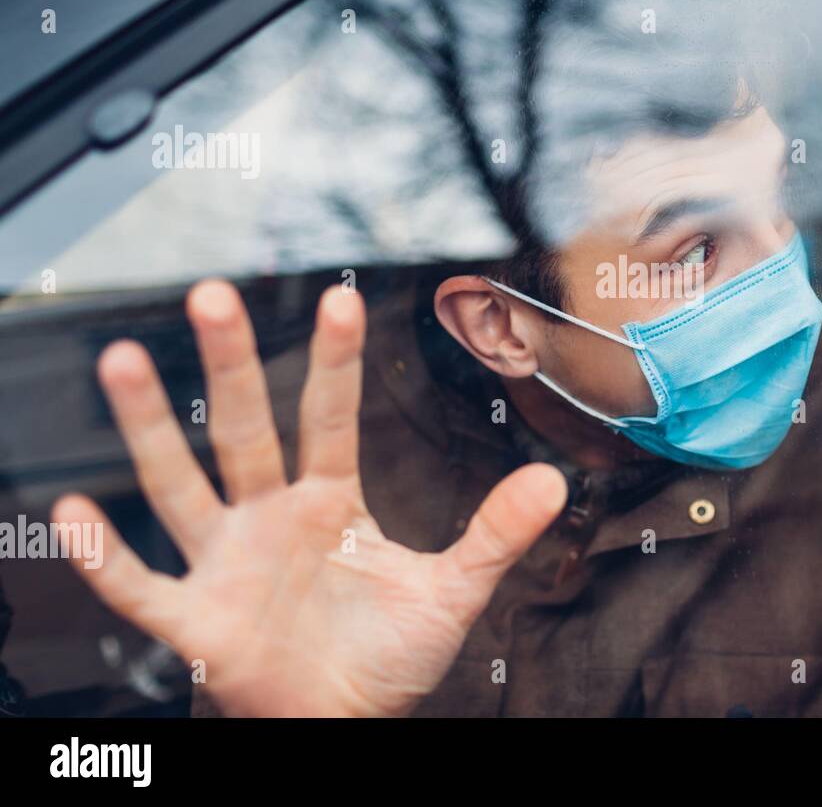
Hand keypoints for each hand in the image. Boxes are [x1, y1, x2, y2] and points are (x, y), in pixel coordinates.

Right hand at [55, 280, 565, 715]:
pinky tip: (70, 513)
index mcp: (329, 501)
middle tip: (211, 293)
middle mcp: (270, 518)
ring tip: (122, 360)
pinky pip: (141, 585)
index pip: (330, 417)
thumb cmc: (385, 655)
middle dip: (231, 365)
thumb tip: (555, 481)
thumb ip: (496, 534)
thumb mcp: (451, 591)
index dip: (335, 361)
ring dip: (151, 428)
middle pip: (245, 429)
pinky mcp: (197, 619)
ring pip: (181, 484)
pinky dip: (105, 556)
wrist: (342, 723)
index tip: (341, 295)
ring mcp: (228, 562)